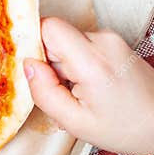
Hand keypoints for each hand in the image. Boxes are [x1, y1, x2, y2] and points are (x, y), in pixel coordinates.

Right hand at [24, 17, 153, 154]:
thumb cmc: (127, 128)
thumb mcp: (76, 123)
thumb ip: (43, 93)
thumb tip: (28, 66)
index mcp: (93, 61)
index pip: (48, 26)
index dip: (34, 44)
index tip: (34, 66)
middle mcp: (104, 41)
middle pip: (55, 35)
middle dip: (49, 60)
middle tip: (62, 88)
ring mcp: (111, 39)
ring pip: (66, 40)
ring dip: (63, 63)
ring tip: (79, 90)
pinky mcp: (113, 41)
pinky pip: (80, 44)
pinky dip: (77, 63)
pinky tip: (89, 85)